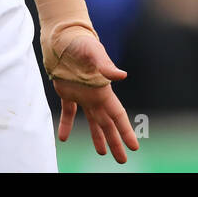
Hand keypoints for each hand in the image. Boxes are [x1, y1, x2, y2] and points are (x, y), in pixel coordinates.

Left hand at [50, 32, 138, 163]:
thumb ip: (105, 65)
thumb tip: (122, 75)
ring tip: (103, 153)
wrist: (62, 36)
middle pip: (108, 124)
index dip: (126, 131)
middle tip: (122, 160)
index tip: (135, 147)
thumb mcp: (93, 52)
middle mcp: (95, 95)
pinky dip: (66, 125)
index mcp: (103, 90)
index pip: (118, 116)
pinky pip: (68, 112)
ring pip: (92, 121)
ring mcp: (81, 94)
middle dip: (116, 142)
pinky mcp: (66, 91)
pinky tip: (64, 138)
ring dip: (97, 137)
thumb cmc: (80, 42)